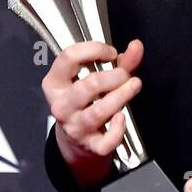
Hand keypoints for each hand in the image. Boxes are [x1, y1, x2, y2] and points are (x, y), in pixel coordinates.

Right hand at [41, 39, 143, 176]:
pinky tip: (121, 118)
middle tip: (126, 75)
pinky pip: (106, 140)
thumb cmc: (86, 104)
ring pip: (99, 111)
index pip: (69, 56)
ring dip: (122, 96)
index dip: (95, 49)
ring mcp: (74, 127)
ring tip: (134, 85)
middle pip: (89, 85)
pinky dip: (117, 129)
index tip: (111, 53)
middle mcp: (61, 105)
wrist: (76, 143)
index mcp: (55, 83)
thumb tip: (136, 46)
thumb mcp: (96, 80)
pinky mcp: (89, 146)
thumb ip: (119, 62)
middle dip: (115, 76)